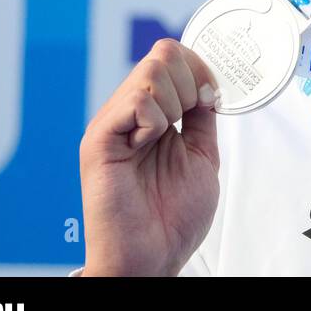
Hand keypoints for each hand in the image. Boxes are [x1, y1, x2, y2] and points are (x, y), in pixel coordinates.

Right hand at [79, 38, 220, 275]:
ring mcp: (113, 123)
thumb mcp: (202, 155)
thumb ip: (203, 118)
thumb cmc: (171, 218)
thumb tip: (209, 85)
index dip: (200, 67)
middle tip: (185, 123)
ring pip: (151, 70)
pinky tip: (148, 145)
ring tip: (164, 138)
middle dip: (191, 84)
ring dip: (174, 103)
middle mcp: (128, 113)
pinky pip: (134, 101)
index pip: (171, 57)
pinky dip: (155, 120)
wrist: (151, 257)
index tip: (211, 97)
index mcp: (150, 115)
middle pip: (162, 54)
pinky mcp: (99, 139)